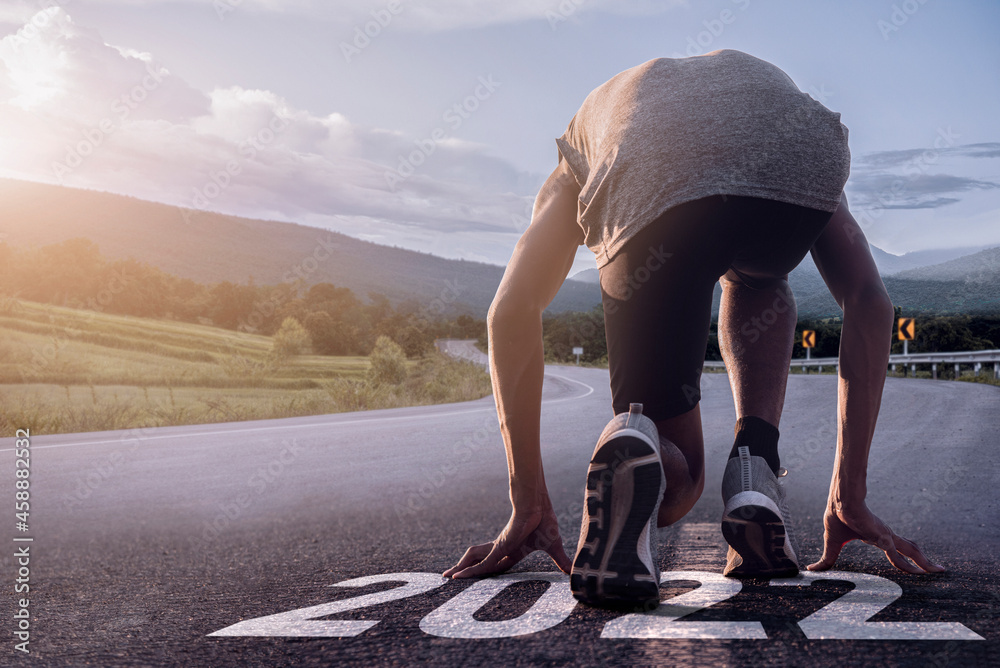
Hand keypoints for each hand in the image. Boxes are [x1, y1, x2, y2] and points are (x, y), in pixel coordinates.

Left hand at [443, 505, 571, 578]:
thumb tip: (573, 572)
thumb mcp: (553, 547)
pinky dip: (473, 571)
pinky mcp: (501, 546)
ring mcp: (500, 547)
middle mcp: (502, 549)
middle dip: (465, 570)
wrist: (538, 504)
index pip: (495, 566)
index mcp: (512, 551)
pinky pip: (484, 563)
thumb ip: (561, 560)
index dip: (484, 573)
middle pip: (479, 563)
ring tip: (447, 576)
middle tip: (448, 576)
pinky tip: (461, 577)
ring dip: (463, 570)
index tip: (472, 577)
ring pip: (476, 562)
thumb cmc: (545, 521)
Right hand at [807, 502, 945, 573]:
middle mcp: (885, 536)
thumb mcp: (832, 543)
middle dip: (923, 560)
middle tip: (938, 569)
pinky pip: (901, 556)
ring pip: (912, 551)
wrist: (840, 502)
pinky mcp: (884, 538)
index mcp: (876, 536)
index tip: (912, 566)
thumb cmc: (837, 516)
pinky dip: (911, 566)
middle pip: (910, 549)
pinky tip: (920, 572)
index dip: (904, 558)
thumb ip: (828, 559)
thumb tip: (811, 570)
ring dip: (925, 562)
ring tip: (940, 571)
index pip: (895, 549)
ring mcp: (887, 537)